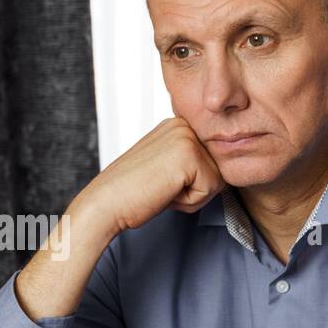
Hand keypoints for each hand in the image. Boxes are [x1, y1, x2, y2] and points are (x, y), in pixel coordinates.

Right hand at [82, 116, 226, 235]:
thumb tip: (221, 169)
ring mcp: (186, 137)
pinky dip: (189, 202)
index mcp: (177, 126)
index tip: (159, 181)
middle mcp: (183, 125)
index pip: (209, 163)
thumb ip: (189, 163)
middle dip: (193, 190)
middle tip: (159, 187)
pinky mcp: (189, 154)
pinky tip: (163, 192)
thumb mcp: (165, 169)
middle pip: (217, 170)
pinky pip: (210, 189)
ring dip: (192, 197)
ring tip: (161, 189)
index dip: (188, 184)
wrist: (106, 203)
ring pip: (217, 181)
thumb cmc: (132, 194)